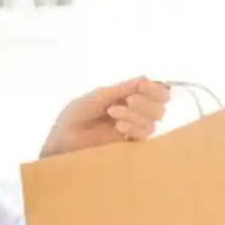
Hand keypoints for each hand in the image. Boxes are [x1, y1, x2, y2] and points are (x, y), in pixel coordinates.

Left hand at [40, 77, 171, 157]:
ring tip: (113, 113)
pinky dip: (134, 128)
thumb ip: (122, 89)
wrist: (63, 138)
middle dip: (147, 101)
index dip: (155, 89)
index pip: (157, 93)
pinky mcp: (130, 146)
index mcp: (129, 98)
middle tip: (129, 99)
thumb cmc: (76, 115)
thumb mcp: (99, 96)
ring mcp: (133, 130)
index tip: (143, 85)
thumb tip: (145, 78)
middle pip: (160, 107)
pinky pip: (144, 136)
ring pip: (153, 121)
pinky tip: (119, 127)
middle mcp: (135, 114)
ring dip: (135, 114)